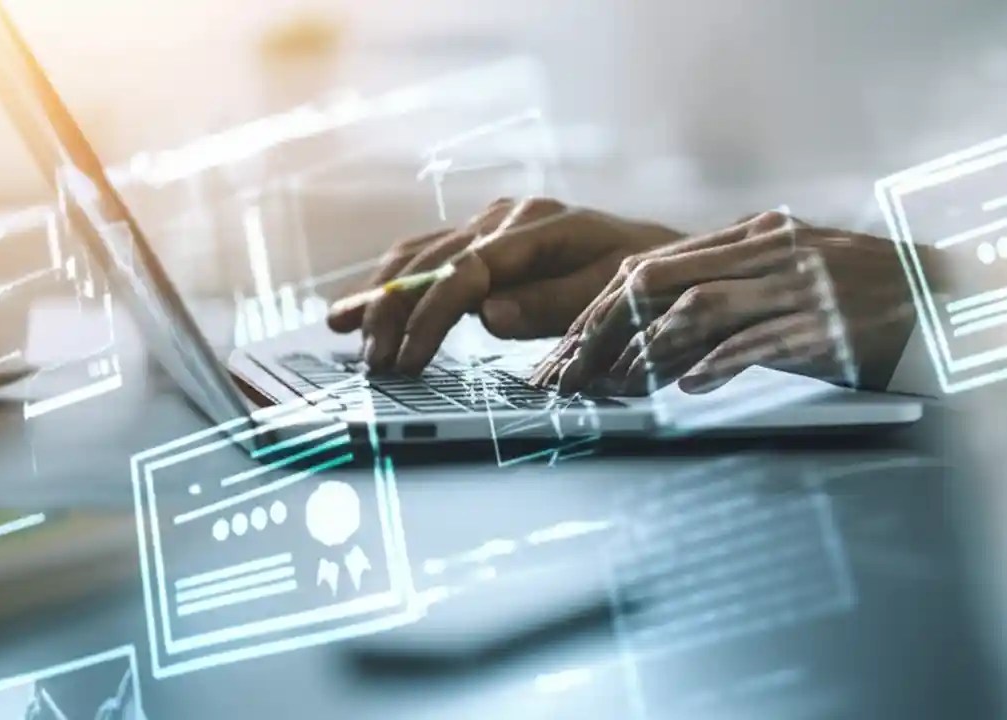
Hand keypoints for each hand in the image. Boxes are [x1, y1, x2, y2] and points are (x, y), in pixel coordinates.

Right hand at [326, 197, 682, 373]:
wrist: (665, 258)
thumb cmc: (643, 283)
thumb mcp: (611, 298)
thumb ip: (552, 305)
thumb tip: (488, 313)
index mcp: (538, 226)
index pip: (466, 271)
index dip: (429, 316)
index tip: (406, 360)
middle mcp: (506, 217)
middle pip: (430, 261)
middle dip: (392, 312)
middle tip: (371, 362)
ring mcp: (492, 224)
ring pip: (418, 254)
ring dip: (380, 295)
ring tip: (342, 331)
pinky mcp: (484, 241)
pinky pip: (428, 257)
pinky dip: (394, 283)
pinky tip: (364, 305)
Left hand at [530, 210, 917, 394]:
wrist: (953, 296)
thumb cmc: (862, 295)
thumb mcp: (789, 276)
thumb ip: (728, 292)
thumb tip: (653, 337)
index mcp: (752, 236)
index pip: (650, 266)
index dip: (598, 310)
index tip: (565, 352)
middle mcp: (768, 252)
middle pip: (658, 282)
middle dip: (602, 330)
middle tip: (568, 376)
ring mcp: (799, 285)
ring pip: (701, 308)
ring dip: (647, 350)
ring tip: (615, 385)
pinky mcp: (831, 325)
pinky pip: (764, 341)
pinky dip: (721, 363)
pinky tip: (689, 387)